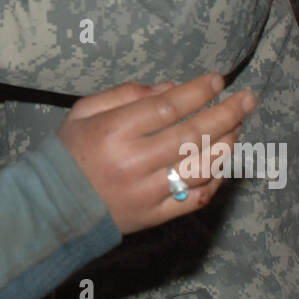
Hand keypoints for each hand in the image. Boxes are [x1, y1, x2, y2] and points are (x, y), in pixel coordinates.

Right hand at [56, 74, 251, 233]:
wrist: (51, 206)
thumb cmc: (69, 151)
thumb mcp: (84, 111)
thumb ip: (124, 94)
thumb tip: (171, 87)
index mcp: (113, 131)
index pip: (168, 107)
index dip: (198, 92)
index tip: (218, 80)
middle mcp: (133, 162)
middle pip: (192, 134)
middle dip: (226, 113)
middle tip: (247, 98)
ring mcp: (146, 193)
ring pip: (200, 167)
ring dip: (226, 145)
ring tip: (239, 127)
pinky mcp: (153, 217)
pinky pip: (194, 199)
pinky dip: (214, 181)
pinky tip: (223, 163)